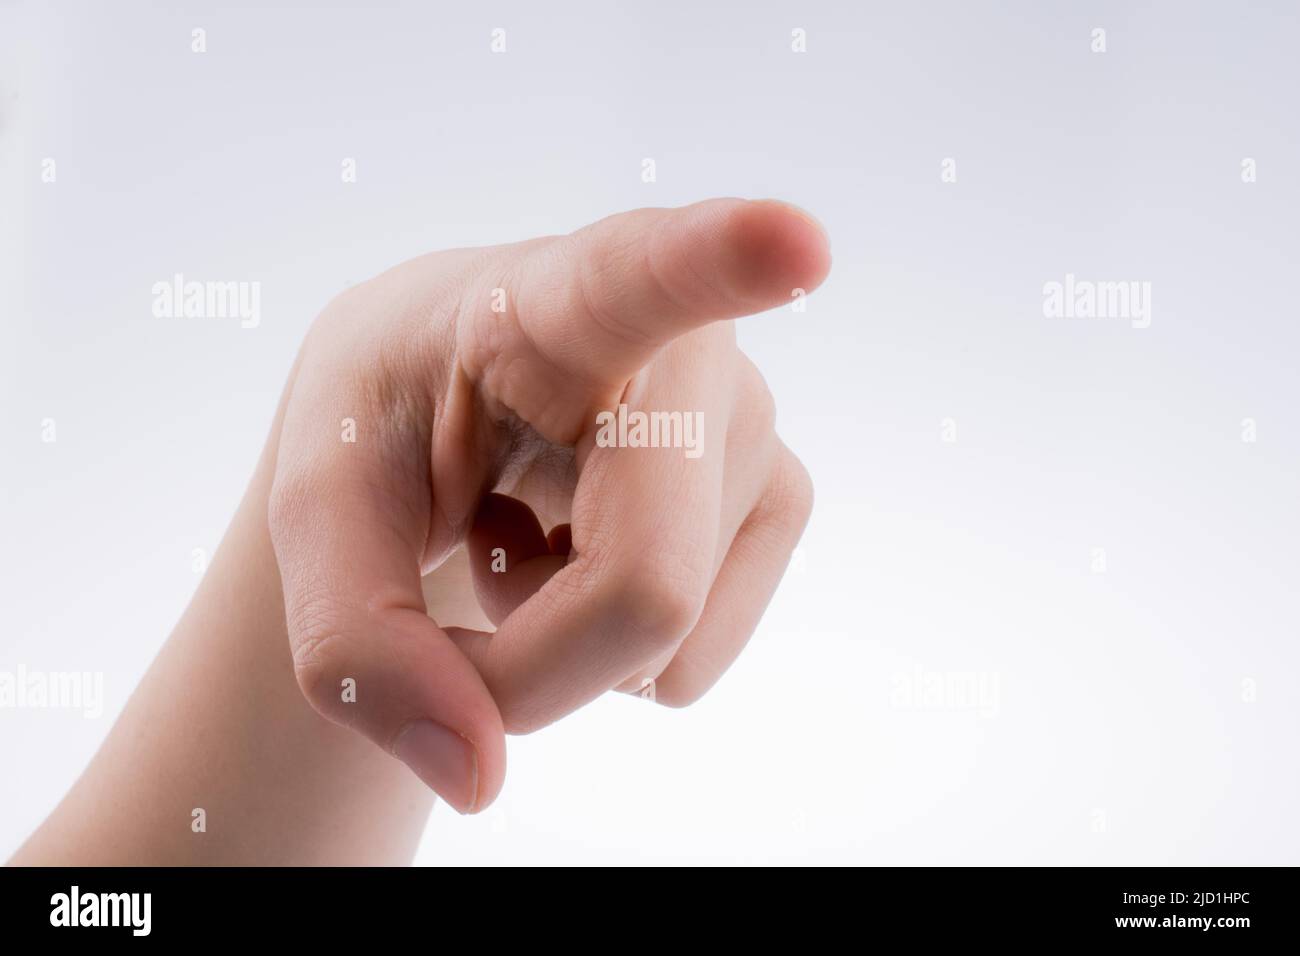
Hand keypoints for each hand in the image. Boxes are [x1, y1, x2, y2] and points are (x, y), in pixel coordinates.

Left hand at [267, 198, 829, 812]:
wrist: (450, 400)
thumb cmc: (389, 420)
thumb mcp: (317, 513)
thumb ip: (356, 645)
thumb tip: (479, 776)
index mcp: (556, 301)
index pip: (649, 274)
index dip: (731, 258)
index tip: (800, 242)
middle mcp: (689, 350)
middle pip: (642, 589)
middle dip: (524, 660)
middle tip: (466, 578)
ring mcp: (754, 427)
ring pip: (662, 643)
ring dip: (559, 640)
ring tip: (533, 524)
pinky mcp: (783, 497)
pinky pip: (687, 664)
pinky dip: (612, 651)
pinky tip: (590, 545)